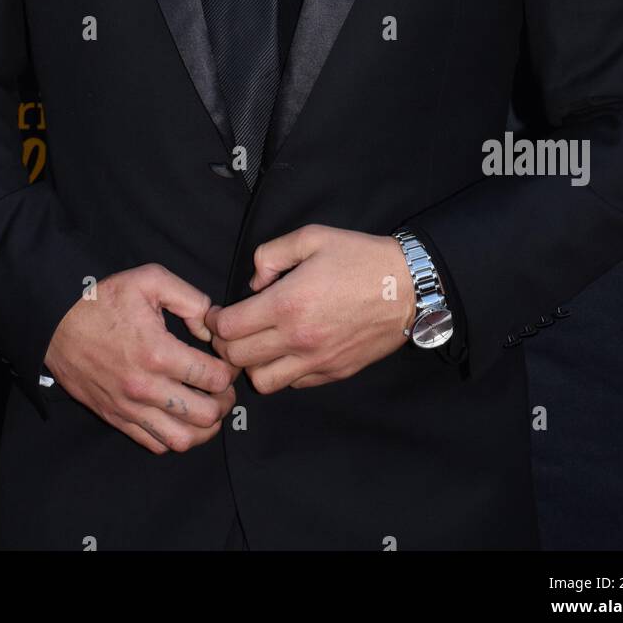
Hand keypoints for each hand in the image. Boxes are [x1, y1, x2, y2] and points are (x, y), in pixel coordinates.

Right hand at [44, 264, 241, 454]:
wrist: (55, 323)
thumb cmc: (103, 300)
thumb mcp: (150, 280)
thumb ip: (190, 299)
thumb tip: (210, 327)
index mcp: (158, 352)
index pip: (214, 378)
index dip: (230, 370)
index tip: (226, 360)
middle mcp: (145, 387)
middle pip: (206, 414)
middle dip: (225, 401)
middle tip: (224, 387)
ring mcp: (129, 407)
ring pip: (184, 439)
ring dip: (206, 427)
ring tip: (209, 407)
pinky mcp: (116, 418)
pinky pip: (156, 444)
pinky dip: (177, 437)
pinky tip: (181, 417)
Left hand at [204, 224, 413, 391]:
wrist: (408, 287)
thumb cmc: (360, 257)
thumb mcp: (312, 237)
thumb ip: (270, 255)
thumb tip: (254, 284)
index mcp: (287, 303)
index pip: (228, 328)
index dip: (214, 322)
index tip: (216, 315)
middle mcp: (298, 339)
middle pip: (238, 359)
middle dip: (226, 344)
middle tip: (232, 329)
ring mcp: (317, 361)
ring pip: (262, 382)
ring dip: (252, 365)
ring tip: (258, 345)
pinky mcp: (334, 373)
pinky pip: (293, 384)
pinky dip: (282, 372)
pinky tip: (288, 351)